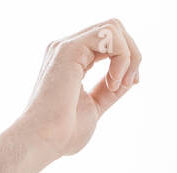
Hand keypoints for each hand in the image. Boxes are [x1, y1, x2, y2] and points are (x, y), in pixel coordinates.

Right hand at [17, 19, 141, 159]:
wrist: (44, 141)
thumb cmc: (63, 133)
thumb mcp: (95, 107)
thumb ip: (109, 91)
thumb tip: (130, 78)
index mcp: (72, 60)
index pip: (108, 41)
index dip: (127, 58)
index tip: (129, 84)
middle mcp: (67, 48)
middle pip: (113, 28)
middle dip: (132, 53)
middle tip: (130, 82)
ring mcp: (66, 46)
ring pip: (113, 27)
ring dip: (129, 55)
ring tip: (119, 83)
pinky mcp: (69, 49)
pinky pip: (109, 35)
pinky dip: (121, 58)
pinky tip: (113, 82)